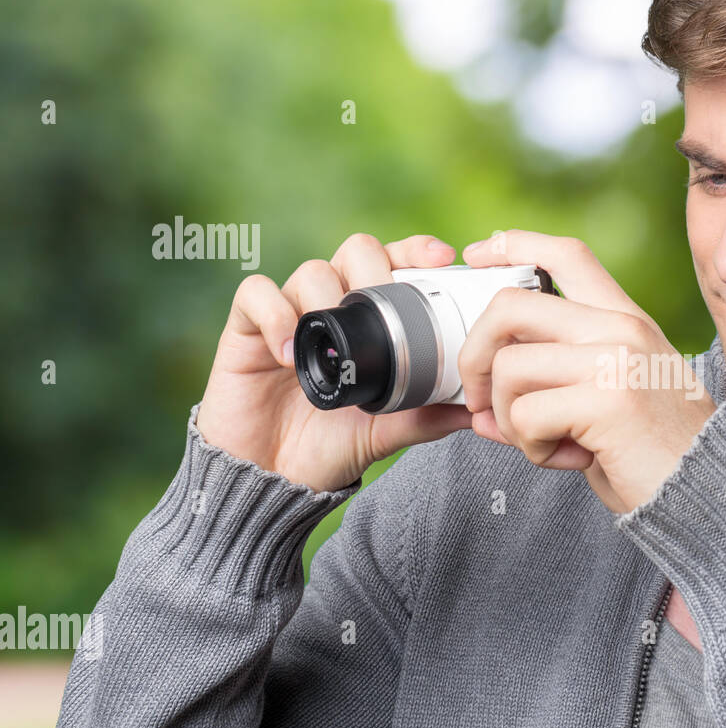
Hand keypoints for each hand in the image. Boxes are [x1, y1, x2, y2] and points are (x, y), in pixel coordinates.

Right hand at [194, 233, 473, 492]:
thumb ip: (429, 416)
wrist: (275, 478)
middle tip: (383, 306)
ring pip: (311, 270)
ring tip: (333, 346)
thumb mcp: (390, 430)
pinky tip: (288, 353)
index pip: (393, 262)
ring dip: (326, 297)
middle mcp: (331, 306)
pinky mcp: (244, 329)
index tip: (440, 259)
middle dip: (373, 269)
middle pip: (355, 251)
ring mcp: (288, 314)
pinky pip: (255, 294)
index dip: (414, 250)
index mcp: (369, 319)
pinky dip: (275, 315)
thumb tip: (478, 410)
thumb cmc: (331, 444)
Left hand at [458, 230, 716, 513]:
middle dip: (474, 358)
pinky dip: (532, 448)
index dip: (512, 246)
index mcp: (624, 319)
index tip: (476, 255)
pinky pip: (526, 415)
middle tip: (481, 403)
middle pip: (510, 305)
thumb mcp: (611, 395)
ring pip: (509, 367)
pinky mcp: (608, 402)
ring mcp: (616, 360)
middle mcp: (621, 328)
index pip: (565, 255)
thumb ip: (553, 382)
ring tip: (547, 443)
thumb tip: (479, 406)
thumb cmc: (655, 453)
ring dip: (508, 419)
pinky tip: (569, 459)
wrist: (706, 496)